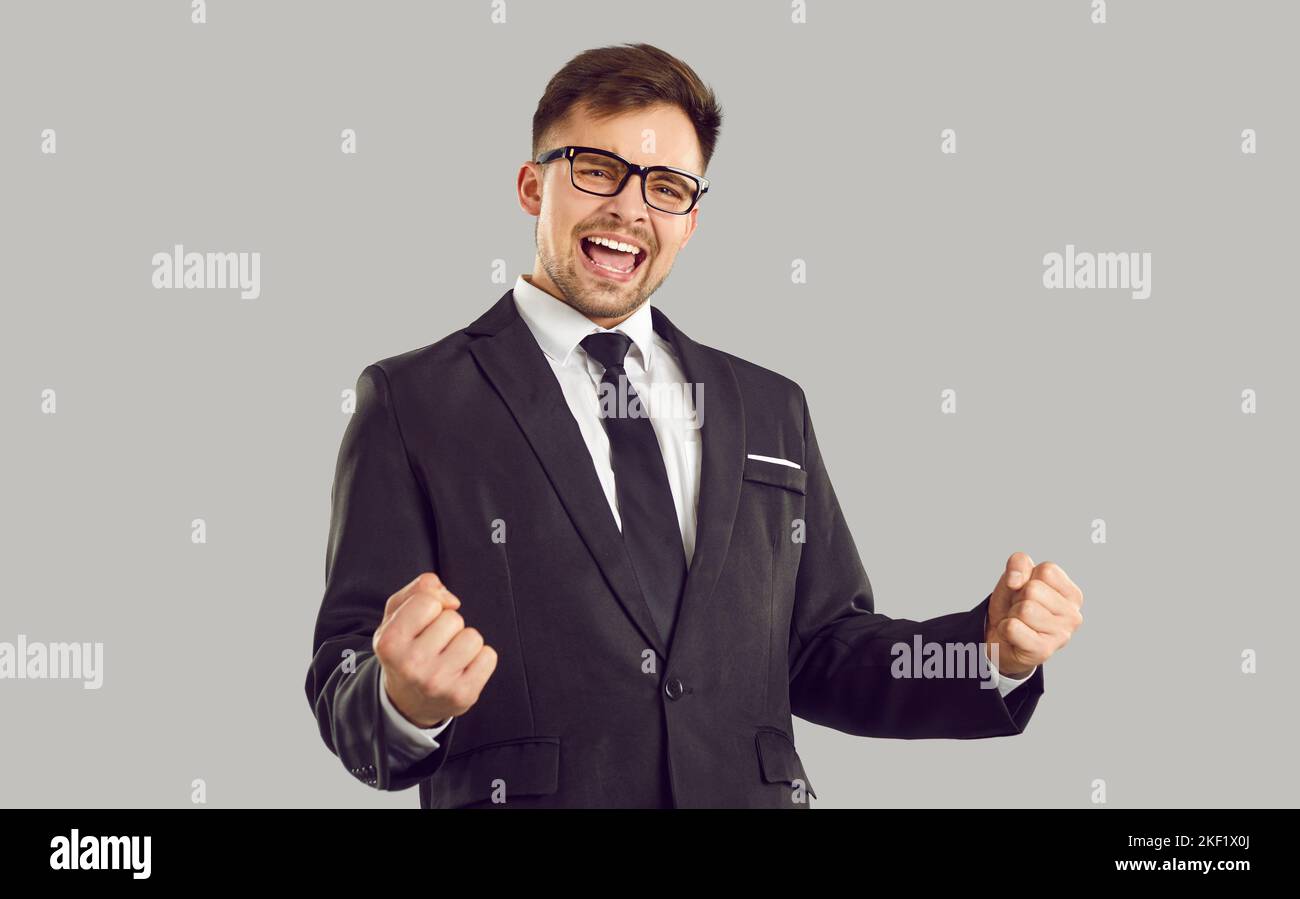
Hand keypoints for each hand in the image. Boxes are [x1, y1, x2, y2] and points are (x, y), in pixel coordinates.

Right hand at [373, 572, 498, 727]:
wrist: (407, 701)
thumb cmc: (405, 649)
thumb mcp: (397, 614)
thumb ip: (420, 589)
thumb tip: (452, 600)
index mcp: (389, 642)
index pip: (428, 601)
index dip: (430, 607)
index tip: (421, 625)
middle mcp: (411, 665)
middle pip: (453, 618)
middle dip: (447, 626)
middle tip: (433, 645)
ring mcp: (438, 682)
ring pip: (473, 637)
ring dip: (464, 642)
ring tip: (447, 656)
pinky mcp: (462, 694)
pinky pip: (489, 657)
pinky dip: (480, 659)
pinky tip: (461, 669)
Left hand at [984, 552, 1083, 677]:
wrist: (1000, 637)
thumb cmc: (1014, 604)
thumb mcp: (1016, 576)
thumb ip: (1019, 562)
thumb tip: (1015, 580)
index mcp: (1073, 595)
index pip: (1047, 570)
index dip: (1027, 578)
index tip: (1026, 592)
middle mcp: (1073, 616)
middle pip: (1033, 590)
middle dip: (1017, 598)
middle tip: (1020, 611)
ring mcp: (1062, 635)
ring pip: (1024, 609)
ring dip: (1012, 614)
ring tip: (1019, 623)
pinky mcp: (1044, 651)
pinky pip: (1012, 628)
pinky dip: (1005, 629)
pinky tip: (1014, 636)